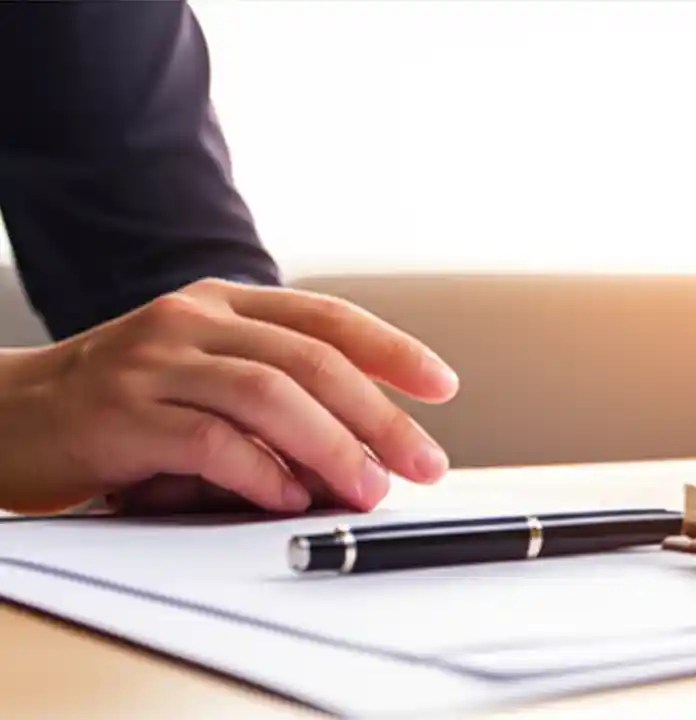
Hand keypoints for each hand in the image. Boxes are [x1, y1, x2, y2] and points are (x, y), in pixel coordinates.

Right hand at [0, 278, 456, 514]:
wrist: (8, 416)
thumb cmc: (124, 403)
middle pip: (310, 359)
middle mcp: (193, 320)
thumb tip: (365, 456)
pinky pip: (209, 440)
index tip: (443, 386)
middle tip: (423, 461)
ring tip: (368, 488)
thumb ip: (276, 403)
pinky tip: (288, 496)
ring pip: (268, 393)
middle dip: (379, 415)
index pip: (327, 319)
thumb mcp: (204, 379)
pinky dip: (259, 471)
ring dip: (332, 446)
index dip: (393, 351)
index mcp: (225, 303)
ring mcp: (154, 361)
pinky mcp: (120, 413)